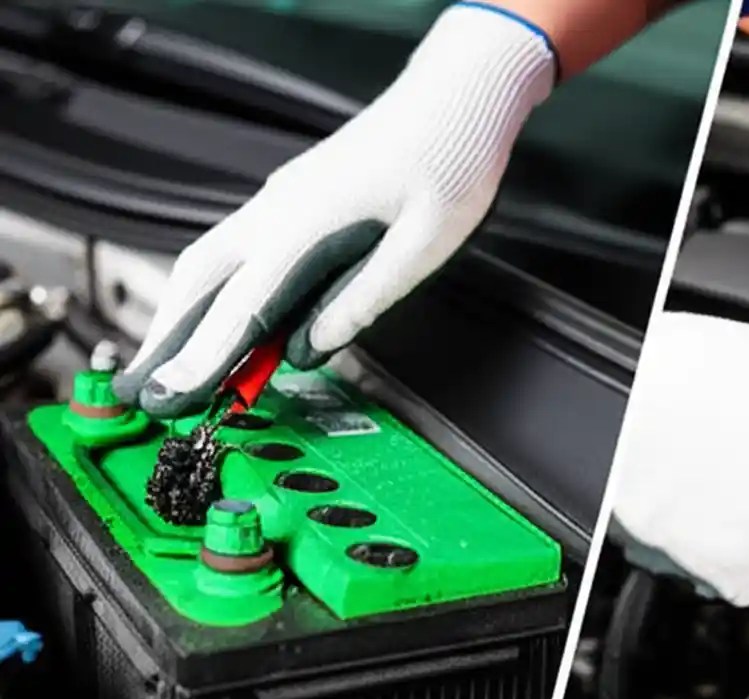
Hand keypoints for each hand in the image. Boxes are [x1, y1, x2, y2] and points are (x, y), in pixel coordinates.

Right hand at [113, 4, 554, 416]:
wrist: (454, 102)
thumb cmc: (447, 162)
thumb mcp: (423, 245)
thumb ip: (363, 297)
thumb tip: (314, 345)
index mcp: (306, 222)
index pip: (238, 306)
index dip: (200, 358)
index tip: (171, 397)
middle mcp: (279, 209)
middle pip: (199, 283)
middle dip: (166, 340)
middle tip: (146, 391)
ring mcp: (281, 199)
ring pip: (208, 262)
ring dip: (181, 314)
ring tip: (167, 363)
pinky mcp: (293, 196)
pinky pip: (234, 248)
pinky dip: (212, 288)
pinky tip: (220, 314)